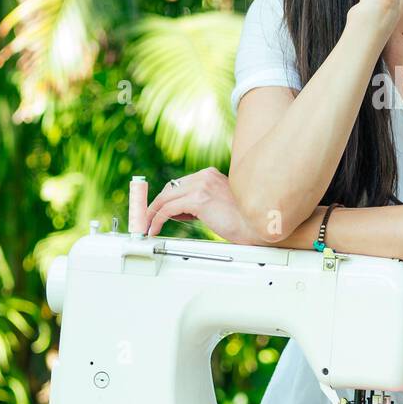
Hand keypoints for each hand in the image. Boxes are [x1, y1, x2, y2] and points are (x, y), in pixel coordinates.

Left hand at [143, 168, 260, 244]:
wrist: (258, 225)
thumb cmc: (243, 220)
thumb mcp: (217, 206)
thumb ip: (199, 204)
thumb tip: (178, 212)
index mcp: (210, 174)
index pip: (179, 185)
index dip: (163, 200)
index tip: (153, 211)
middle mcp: (205, 176)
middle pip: (169, 189)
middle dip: (153, 206)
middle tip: (144, 220)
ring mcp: (202, 185)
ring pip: (165, 198)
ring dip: (151, 213)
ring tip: (145, 226)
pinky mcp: (198, 199)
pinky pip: (168, 209)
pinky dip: (157, 220)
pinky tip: (154, 228)